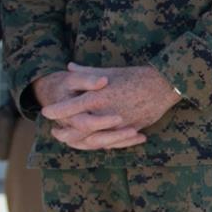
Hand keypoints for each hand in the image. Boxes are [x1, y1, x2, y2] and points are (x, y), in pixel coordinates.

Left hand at [39, 63, 181, 150]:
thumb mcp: (111, 71)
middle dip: (64, 133)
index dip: (57, 111)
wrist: (164, 85)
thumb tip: (70, 66)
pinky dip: (100, 144)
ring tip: (71, 141)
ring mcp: (118, 125)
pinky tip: (94, 143)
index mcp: (98, 97)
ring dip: (79, 142)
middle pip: (78, 130)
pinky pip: (111, 143)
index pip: (70, 107)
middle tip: (55, 133)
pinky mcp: (129, 131)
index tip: (46, 113)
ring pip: (93, 140)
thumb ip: (88, 72)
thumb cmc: (137, 75)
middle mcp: (106, 113)